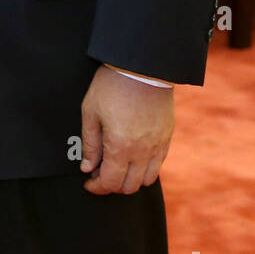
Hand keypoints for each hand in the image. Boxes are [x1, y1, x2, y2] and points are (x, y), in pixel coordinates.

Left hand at [79, 65, 173, 194]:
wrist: (141, 66)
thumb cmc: (111, 86)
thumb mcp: (91, 112)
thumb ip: (90, 144)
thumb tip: (88, 168)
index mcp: (120, 147)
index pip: (110, 182)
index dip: (97, 187)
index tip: (88, 183)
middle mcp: (142, 151)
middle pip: (130, 186)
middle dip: (112, 186)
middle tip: (100, 174)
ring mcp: (158, 145)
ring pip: (147, 180)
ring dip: (131, 180)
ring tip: (117, 167)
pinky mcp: (167, 137)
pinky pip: (158, 165)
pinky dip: (145, 169)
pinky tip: (133, 157)